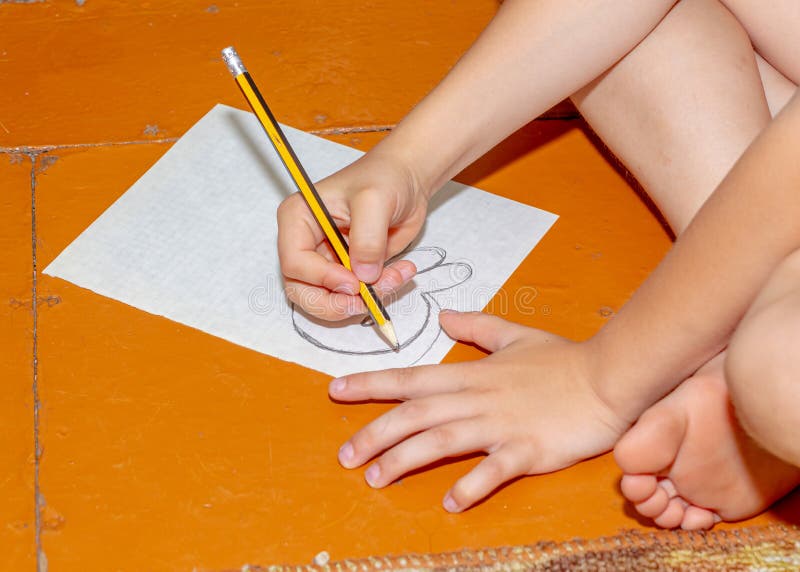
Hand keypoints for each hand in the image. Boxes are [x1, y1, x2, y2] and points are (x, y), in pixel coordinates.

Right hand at [277, 151, 428, 319]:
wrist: (407, 180)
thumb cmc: (384, 178)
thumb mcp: (375, 200)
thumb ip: (367, 238)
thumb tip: (364, 276)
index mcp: (298, 219)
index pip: (295, 263)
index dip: (321, 279)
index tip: (353, 282)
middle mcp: (306, 244)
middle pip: (304, 291)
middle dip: (336, 303)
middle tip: (367, 300)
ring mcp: (327, 261)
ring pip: (330, 301)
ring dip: (362, 301)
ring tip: (394, 278)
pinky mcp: (348, 272)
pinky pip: (355, 297)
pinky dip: (378, 294)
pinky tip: (399, 273)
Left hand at [329, 310, 629, 511]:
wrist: (609, 377)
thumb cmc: (563, 359)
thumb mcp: (515, 334)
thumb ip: (476, 326)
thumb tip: (443, 314)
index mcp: (472, 373)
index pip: (412, 378)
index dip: (371, 383)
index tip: (335, 389)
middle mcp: (478, 398)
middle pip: (415, 414)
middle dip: (374, 433)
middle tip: (344, 455)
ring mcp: (501, 424)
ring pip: (441, 440)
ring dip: (404, 459)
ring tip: (375, 479)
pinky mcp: (528, 449)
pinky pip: (494, 470)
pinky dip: (472, 485)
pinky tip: (450, 502)